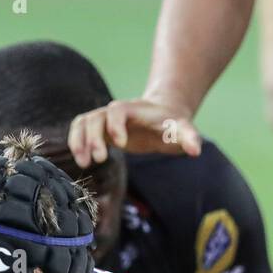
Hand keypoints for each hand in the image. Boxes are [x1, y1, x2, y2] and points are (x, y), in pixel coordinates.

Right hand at [67, 99, 202, 168]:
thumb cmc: (172, 124)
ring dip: (79, 141)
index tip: (120, 144)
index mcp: (134, 110)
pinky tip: (81, 160)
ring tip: (83, 163)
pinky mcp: (101, 130)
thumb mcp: (183, 129)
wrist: (163, 116)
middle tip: (98, 159)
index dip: (116, 124)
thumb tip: (195, 150)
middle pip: (96, 117)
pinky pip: (81, 131)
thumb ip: (188, 137)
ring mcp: (106, 120)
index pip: (118, 110)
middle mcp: (116, 112)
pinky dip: (77, 142)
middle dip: (93, 137)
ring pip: (84, 123)